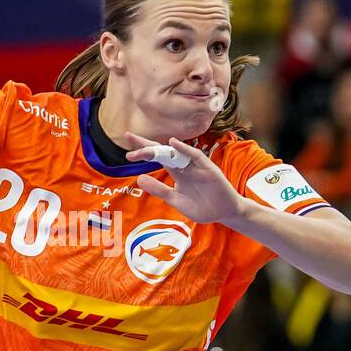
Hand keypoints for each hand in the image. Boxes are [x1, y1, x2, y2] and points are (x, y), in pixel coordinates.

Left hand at [124, 133, 242, 224]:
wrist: (224, 213)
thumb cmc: (202, 206)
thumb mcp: (176, 200)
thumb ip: (159, 190)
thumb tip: (139, 178)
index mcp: (177, 173)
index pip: (157, 159)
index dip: (143, 153)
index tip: (126, 151)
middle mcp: (184, 166)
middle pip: (163, 151)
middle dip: (146, 145)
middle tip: (128, 137)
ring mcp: (196, 166)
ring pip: (176, 152)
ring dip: (161, 147)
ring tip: (144, 145)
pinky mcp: (208, 169)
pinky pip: (196, 156)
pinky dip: (185, 149)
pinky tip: (174, 143)